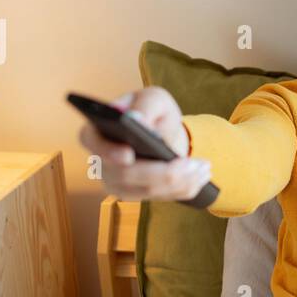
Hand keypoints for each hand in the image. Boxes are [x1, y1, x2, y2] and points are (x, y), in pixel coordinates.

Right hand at [77, 86, 211, 201]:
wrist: (164, 132)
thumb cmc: (154, 112)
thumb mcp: (154, 99)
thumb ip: (145, 105)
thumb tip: (136, 119)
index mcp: (97, 131)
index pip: (92, 141)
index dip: (107, 151)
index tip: (129, 155)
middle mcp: (101, 161)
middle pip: (126, 175)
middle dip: (162, 172)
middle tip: (192, 164)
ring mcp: (117, 182)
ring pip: (147, 190)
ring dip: (180, 181)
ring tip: (204, 167)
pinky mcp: (136, 194)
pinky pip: (161, 197)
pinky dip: (185, 187)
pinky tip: (202, 176)